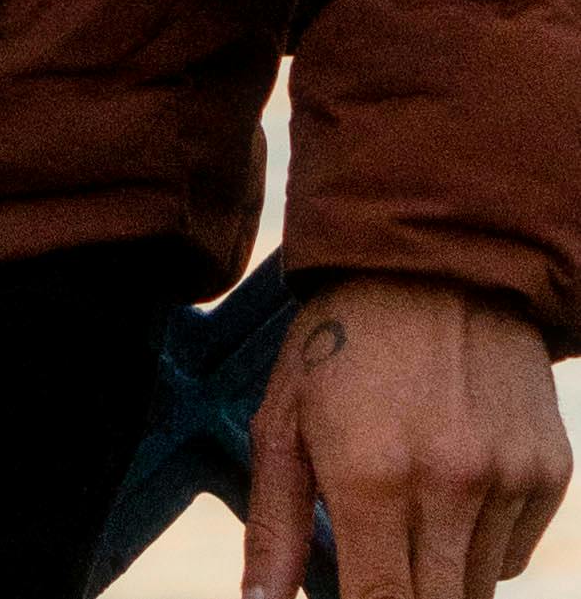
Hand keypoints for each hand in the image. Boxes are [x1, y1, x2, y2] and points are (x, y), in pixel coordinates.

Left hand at [245, 276, 570, 598]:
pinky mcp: (549, 471)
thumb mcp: (284, 416)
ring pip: (476, 590)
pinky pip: (512, 555)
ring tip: (409, 509)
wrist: (437, 258)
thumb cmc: (342, 338)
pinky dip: (480, 545)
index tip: (354, 598)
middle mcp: (448, 486)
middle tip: (377, 560)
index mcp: (371, 476)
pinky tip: (453, 487)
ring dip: (440, 574)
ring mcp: (507, 480)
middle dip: (403, 597)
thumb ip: (274, 525)